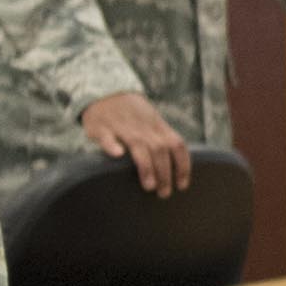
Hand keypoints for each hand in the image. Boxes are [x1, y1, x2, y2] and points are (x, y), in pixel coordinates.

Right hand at [81, 90, 195, 195]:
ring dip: (146, 167)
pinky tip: (118, 155)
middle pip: (160, 149)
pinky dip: (113, 145)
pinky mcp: (102, 127)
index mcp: (157, 126)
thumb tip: (180, 166)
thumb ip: (164, 139)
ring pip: (138, 146)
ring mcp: (122, 126)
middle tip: (164, 193)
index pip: (177, 145)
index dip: (183, 165)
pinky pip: (108, 136)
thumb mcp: (153, 122)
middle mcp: (143, 127)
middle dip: (165, 173)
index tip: (182, 185)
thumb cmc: (132, 113)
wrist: (105, 92)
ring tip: (149, 186)